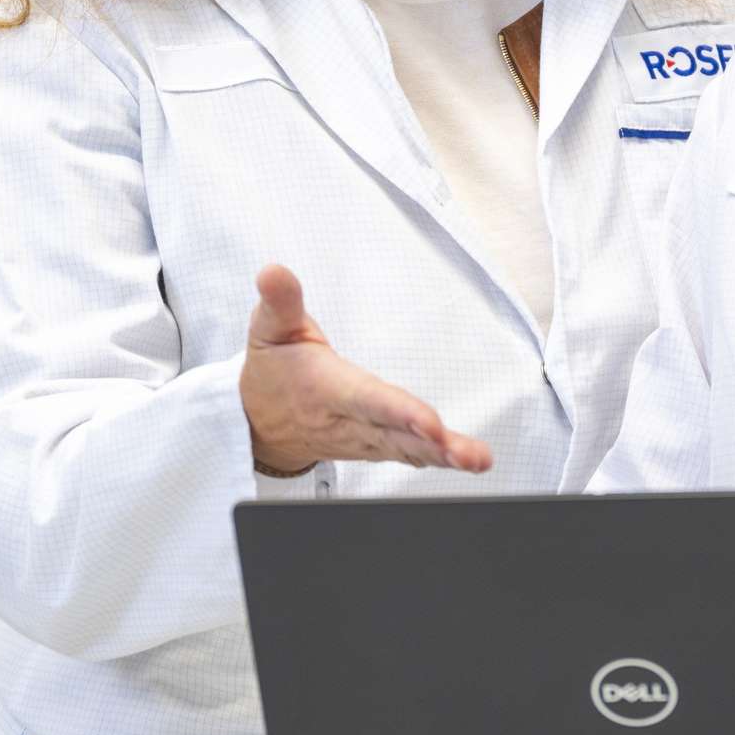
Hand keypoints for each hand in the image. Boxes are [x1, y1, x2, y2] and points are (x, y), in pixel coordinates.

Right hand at [241, 265, 493, 476]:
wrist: (258, 426)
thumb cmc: (272, 375)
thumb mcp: (267, 330)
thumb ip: (279, 302)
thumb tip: (274, 272)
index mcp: (326, 390)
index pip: (367, 400)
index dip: (399, 413)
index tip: (431, 423)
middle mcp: (347, 421)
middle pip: (395, 435)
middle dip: (434, 445)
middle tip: (469, 454)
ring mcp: (362, 440)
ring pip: (407, 450)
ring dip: (444, 456)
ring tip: (476, 459)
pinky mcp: (373, 447)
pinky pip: (408, 455)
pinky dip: (436, 460)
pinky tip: (464, 461)